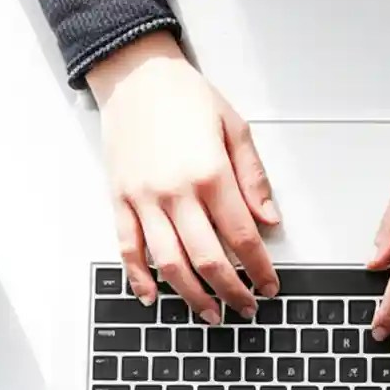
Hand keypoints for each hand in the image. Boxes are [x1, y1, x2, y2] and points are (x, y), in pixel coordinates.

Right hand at [87, 31, 280, 323]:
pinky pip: (128, 248)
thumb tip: (269, 221)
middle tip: (246, 308)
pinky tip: (153, 298)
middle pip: (208, 259)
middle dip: (231, 292)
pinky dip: (139, 278)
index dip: (259, 269)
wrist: (135, 75)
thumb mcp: (235, 128)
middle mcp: (175, 192)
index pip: (242, 237)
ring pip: (170, 263)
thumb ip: (252, 179)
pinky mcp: (119, 200)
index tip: (270, 286)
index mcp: (210, 174)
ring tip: (211, 314)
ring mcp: (143, 200)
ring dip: (192, 296)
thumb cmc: (185, 96)